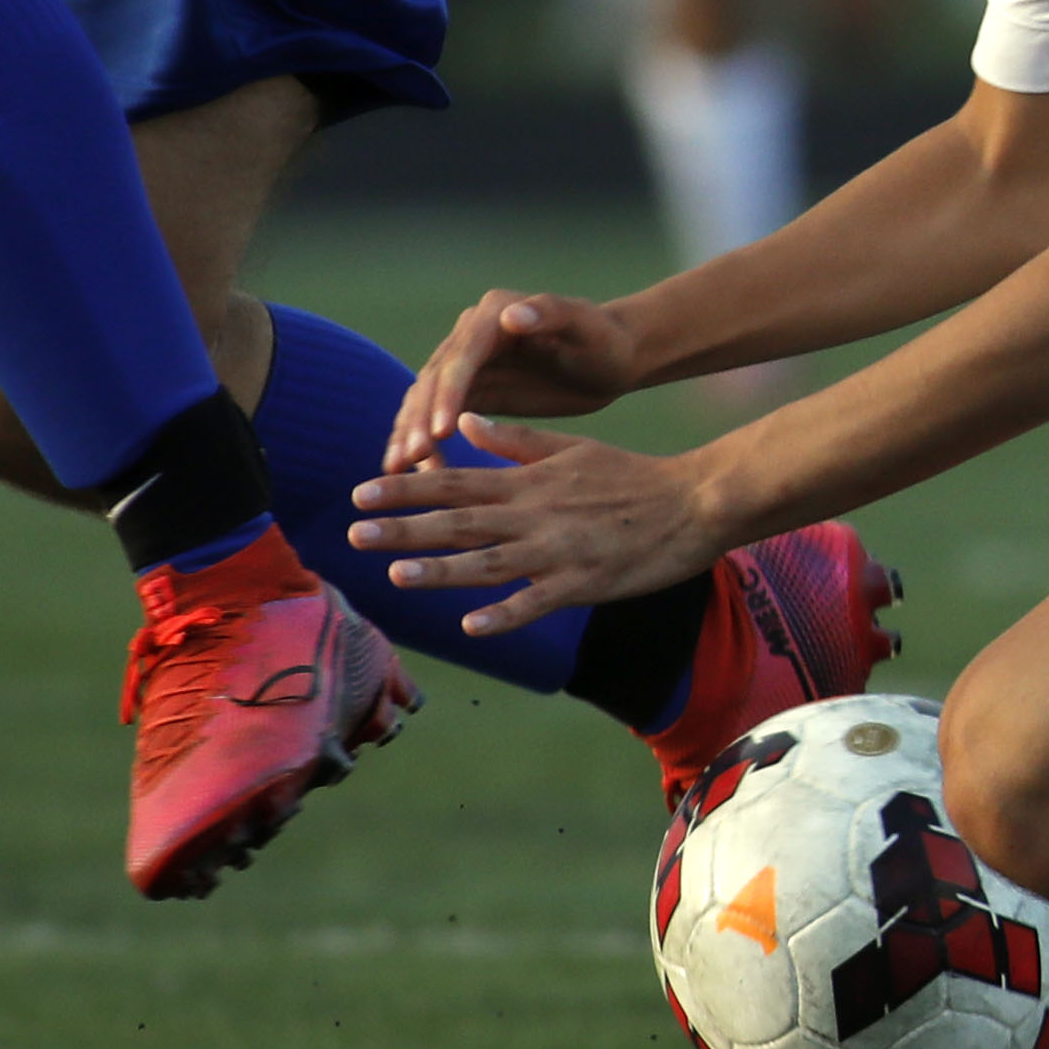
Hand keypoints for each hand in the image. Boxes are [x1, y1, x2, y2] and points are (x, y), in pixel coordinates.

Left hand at [345, 417, 723, 636]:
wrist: (694, 501)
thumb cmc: (631, 474)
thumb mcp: (572, 446)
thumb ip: (516, 440)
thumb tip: (466, 422)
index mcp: (529, 480)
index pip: (455, 481)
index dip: (406, 488)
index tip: (361, 493)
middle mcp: (536, 513)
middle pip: (460, 521)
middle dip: (405, 529)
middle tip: (354, 534)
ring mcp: (559, 550)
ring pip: (490, 562)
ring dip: (441, 570)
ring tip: (395, 576)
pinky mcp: (585, 583)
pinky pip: (538, 601)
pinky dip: (505, 613)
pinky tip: (471, 626)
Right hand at [385, 286, 641, 470]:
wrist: (610, 358)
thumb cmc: (603, 339)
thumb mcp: (585, 326)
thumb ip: (551, 314)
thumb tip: (513, 314)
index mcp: (492, 315)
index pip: (461, 357)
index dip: (448, 394)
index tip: (440, 431)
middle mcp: (469, 335)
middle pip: (433, 380)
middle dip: (419, 420)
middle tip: (411, 460)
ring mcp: (465, 364)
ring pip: (425, 401)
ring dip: (409, 433)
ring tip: (398, 470)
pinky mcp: (470, 391)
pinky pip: (436, 418)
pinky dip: (422, 442)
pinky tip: (414, 472)